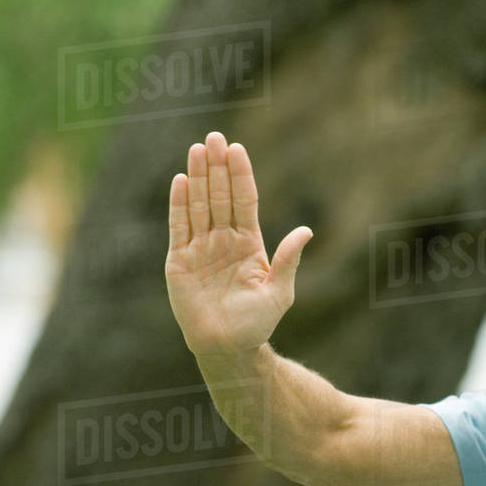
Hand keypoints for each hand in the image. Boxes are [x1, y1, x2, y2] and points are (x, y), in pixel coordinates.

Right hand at [165, 131, 311, 355]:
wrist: (228, 347)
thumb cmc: (257, 323)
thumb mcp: (279, 291)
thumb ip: (289, 259)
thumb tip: (307, 231)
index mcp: (248, 243)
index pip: (244, 201)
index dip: (240, 176)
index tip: (238, 149)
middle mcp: (223, 240)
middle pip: (219, 196)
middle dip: (217, 167)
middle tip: (215, 137)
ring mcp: (200, 249)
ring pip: (198, 205)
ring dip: (197, 177)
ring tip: (197, 149)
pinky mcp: (180, 261)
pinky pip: (178, 227)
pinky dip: (179, 204)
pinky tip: (180, 181)